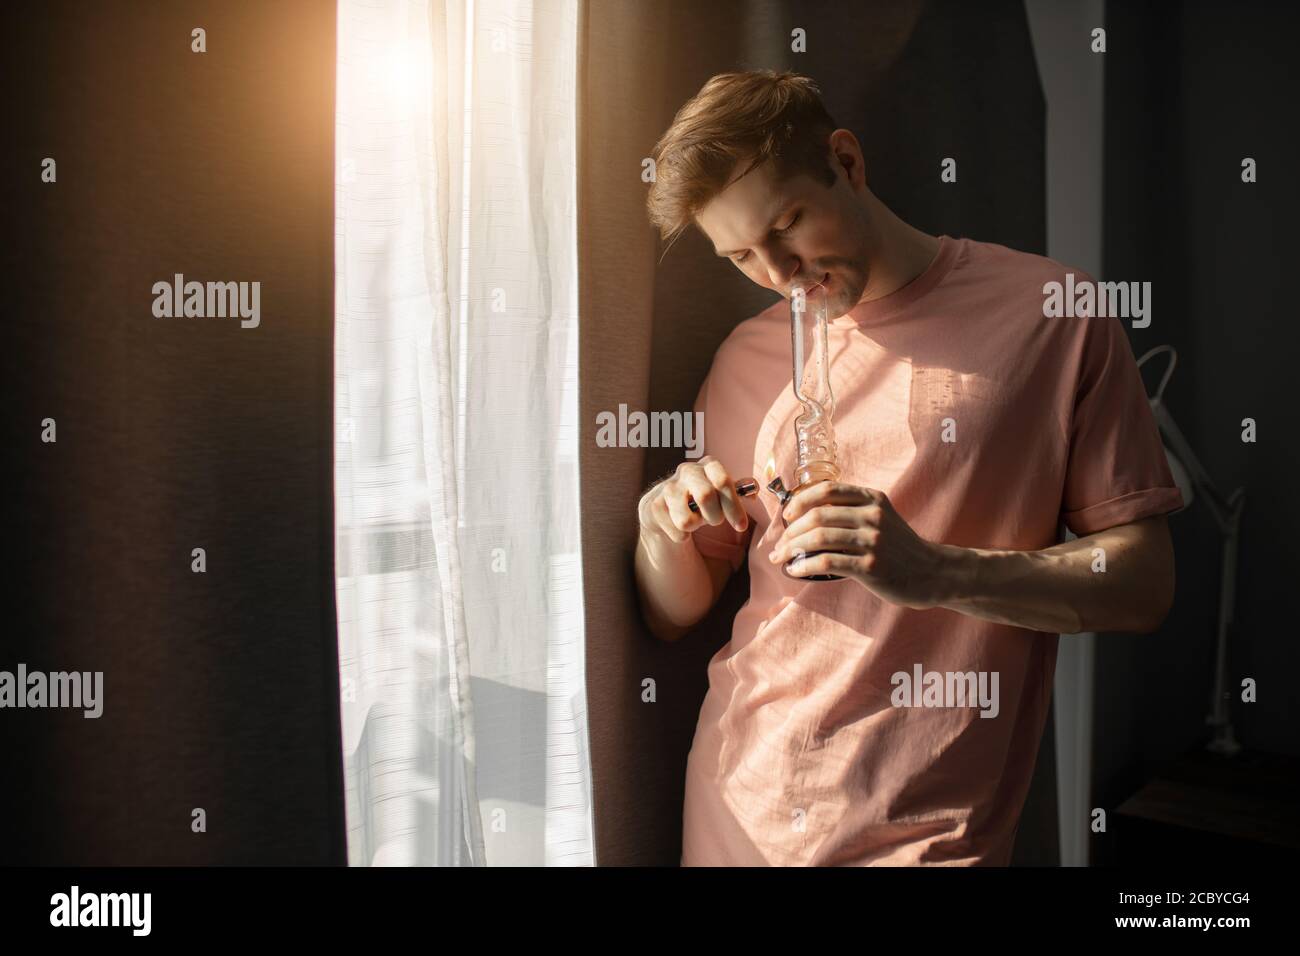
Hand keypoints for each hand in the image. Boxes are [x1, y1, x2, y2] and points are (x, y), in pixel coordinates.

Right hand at [638, 454, 749, 543]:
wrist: (664, 504)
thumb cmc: (700, 497)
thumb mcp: (721, 491)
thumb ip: (739, 490)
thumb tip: (753, 490)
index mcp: (708, 465)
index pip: (723, 480)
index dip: (734, 506)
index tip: (741, 526)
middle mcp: (687, 470)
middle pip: (705, 496)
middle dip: (715, 517)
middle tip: (714, 521)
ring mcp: (667, 487)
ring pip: (687, 520)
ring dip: (695, 527)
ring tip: (694, 520)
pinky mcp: (654, 505)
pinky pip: (676, 531)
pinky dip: (682, 535)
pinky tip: (678, 524)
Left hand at [768, 481, 958, 607]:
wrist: (932, 573)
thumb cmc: (899, 547)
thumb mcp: (882, 517)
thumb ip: (853, 510)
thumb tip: (808, 514)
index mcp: (872, 499)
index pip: (827, 490)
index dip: (800, 501)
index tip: (787, 515)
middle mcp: (872, 516)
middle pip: (817, 516)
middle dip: (790, 531)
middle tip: (778, 545)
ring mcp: (872, 541)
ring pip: (818, 538)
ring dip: (792, 549)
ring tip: (780, 558)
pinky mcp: (870, 567)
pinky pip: (827, 562)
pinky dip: (805, 565)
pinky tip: (795, 570)